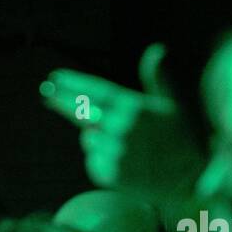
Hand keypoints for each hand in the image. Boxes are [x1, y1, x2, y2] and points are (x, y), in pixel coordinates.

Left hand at [41, 43, 204, 202]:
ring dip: (93, 136)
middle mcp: (123, 128)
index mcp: (136, 107)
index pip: (97, 91)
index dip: (73, 83)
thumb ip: (157, 78)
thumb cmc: (177, 139)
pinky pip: (92, 160)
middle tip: (47, 94)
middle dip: (62, 101)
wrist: (184, 181)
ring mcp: (115, 152)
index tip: (53, 77)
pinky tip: (120, 161)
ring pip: (87, 138)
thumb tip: (155, 49)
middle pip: (82, 111)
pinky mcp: (110, 174)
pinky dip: (99, 158)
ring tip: (119, 144)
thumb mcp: (170, 106)